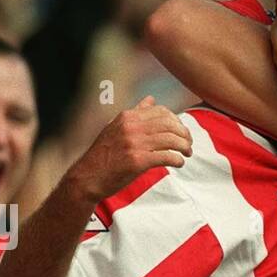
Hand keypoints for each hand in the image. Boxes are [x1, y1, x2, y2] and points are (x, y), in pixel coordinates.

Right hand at [68, 97, 191, 205]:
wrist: (88, 177)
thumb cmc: (104, 154)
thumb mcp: (116, 127)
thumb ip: (135, 114)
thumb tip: (151, 99)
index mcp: (127, 116)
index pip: (162, 112)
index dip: (177, 121)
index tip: (181, 131)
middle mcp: (131, 127)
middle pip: (170, 125)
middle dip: (184, 134)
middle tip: (188, 144)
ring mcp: (134, 144)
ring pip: (171, 140)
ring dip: (184, 147)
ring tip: (187, 153)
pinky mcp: (137, 161)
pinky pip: (167, 157)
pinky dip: (178, 160)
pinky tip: (179, 163)